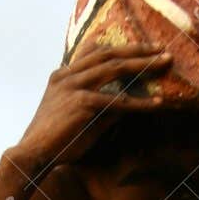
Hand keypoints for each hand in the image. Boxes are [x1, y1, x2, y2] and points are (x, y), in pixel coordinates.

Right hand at [9, 44, 170, 178]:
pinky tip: (157, 103)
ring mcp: (74, 86)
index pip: (93, 50)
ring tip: (165, 61)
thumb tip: (127, 105)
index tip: (139, 44)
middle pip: (108, 53)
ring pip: (115, 67)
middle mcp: (67, 75)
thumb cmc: (55, 141)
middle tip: (160, 47)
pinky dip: (140, 102)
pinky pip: (118, 100)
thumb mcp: (79, 118)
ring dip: (143, 63)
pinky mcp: (82, 102)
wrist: (33, 155)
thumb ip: (101, 106)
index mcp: (63, 75)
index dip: (118, 46)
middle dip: (137, 49)